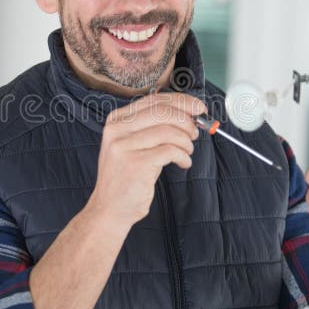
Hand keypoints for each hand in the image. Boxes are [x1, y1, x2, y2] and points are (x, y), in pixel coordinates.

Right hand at [87, 92, 205, 227]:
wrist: (110, 208)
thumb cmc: (127, 176)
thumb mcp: (133, 144)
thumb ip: (153, 127)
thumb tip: (187, 113)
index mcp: (117, 120)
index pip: (154, 100)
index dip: (182, 101)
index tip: (199, 108)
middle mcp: (117, 129)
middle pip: (163, 112)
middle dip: (187, 121)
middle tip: (195, 132)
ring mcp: (124, 146)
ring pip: (168, 131)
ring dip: (186, 141)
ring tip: (187, 151)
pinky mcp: (136, 164)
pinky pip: (170, 151)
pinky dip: (183, 156)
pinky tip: (183, 163)